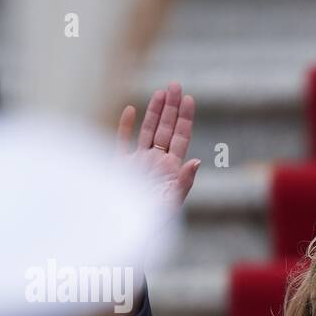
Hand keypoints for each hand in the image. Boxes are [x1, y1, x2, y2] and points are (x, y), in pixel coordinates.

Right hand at [115, 81, 199, 210]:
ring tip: (161, 93)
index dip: (185, 119)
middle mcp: (156, 163)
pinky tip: (131, 110)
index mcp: (171, 170)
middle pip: (166, 129)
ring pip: (147, 131)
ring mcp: (138, 163)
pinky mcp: (119, 167)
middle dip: (171, 107)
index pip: (180, 138)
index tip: (189, 99)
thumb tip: (195, 161)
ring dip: (154, 112)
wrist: (125, 230)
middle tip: (175, 85)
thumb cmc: (152, 222)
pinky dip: (125, 126)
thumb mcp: (171, 203)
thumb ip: (183, 182)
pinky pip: (122, 141)